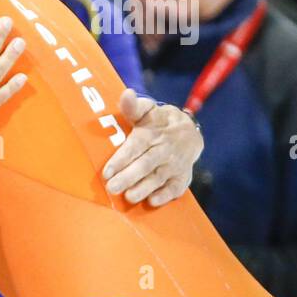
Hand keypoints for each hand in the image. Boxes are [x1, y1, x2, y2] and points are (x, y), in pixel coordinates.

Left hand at [102, 88, 202, 206]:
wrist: (190, 131)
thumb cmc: (158, 123)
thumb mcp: (147, 112)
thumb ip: (133, 107)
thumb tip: (126, 94)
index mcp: (152, 133)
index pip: (135, 147)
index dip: (121, 159)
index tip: (107, 171)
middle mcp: (164, 150)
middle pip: (146, 164)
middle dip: (129, 177)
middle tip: (112, 187)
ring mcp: (175, 164)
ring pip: (159, 178)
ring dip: (144, 188)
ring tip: (128, 197)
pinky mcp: (183, 177)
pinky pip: (176, 188)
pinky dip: (165, 195)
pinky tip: (152, 202)